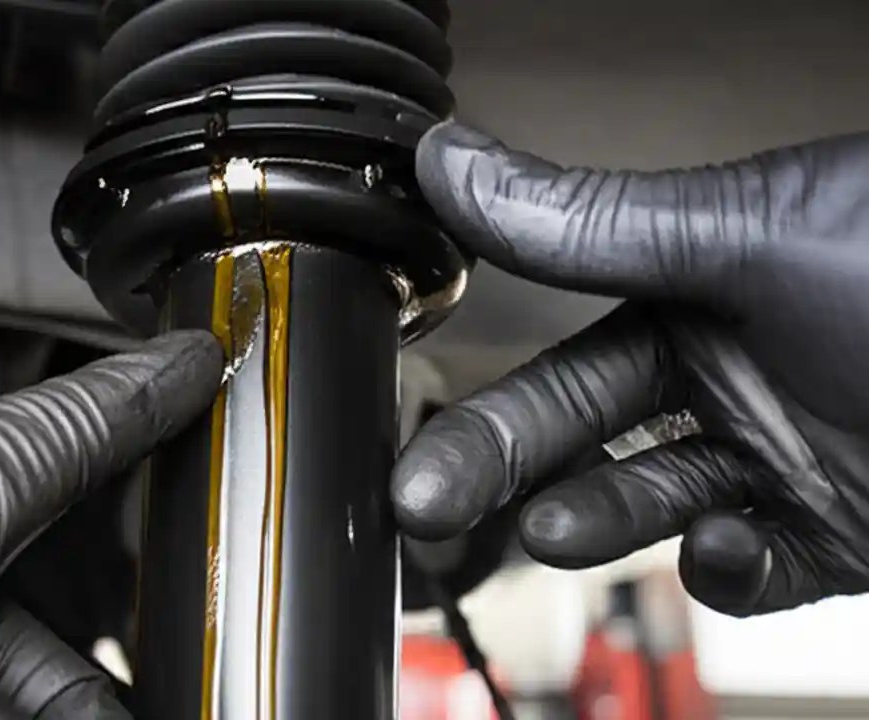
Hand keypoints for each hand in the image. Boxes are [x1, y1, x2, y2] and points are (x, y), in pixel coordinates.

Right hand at [396, 121, 868, 615]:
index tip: (412, 426)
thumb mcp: (754, 238)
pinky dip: (728, 566)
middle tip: (430, 503)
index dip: (484, 387)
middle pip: (585, 430)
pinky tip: (733, 543)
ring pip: (653, 502)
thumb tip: (458, 162)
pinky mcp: (846, 532)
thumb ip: (590, 222)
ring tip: (556, 528)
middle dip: (501, 469)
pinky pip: (754, 564)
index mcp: (707, 277)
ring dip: (598, 520)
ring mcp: (791, 451)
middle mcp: (741, 363)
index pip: (561, 338)